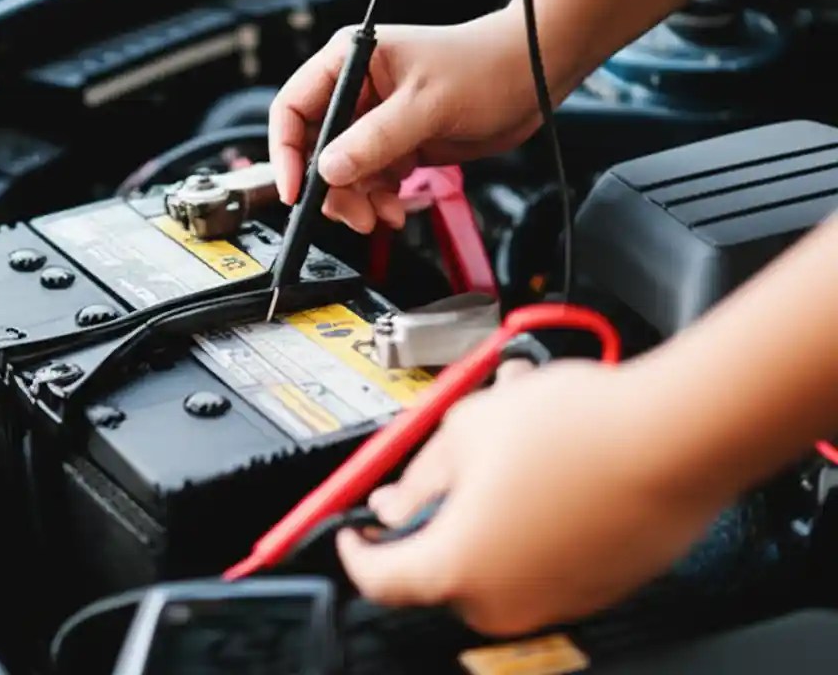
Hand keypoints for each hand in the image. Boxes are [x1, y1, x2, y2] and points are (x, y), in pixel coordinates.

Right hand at [268, 9, 547, 233]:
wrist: (533, 80)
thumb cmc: (487, 67)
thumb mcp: (427, 104)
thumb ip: (376, 139)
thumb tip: (329, 170)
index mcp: (350, 62)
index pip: (293, 109)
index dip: (286, 151)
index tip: (296, 190)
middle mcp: (356, 92)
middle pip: (314, 150)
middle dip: (332, 188)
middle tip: (354, 214)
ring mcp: (374, 122)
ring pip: (341, 174)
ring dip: (358, 202)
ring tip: (382, 215)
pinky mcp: (395, 146)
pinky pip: (369, 183)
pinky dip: (377, 201)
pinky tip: (394, 209)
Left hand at [336, 361, 732, 635]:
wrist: (675, 439)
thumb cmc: (576, 431)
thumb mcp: (465, 428)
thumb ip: (417, 475)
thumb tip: (393, 500)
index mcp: (454, 568)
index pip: (379, 579)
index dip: (355, 552)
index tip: (353, 531)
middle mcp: (503, 599)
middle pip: (439, 567)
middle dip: (433, 516)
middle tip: (438, 473)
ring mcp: (554, 599)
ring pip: (495, 556)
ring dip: (487, 508)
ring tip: (503, 446)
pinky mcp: (596, 587)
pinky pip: (540, 558)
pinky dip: (530, 520)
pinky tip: (545, 467)